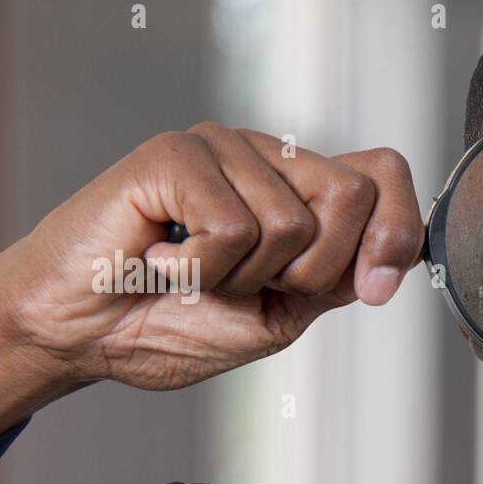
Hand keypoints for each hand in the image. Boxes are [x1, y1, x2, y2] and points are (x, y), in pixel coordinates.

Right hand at [0, 123, 423, 391]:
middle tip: (247, 286)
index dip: (396, 231)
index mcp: (302, 189)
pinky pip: (234, 227)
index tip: (371, 289)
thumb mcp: (282, 314)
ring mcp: (222, 147)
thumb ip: (338, 278)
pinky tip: (159, 260)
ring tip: (193, 273)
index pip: (386, 174)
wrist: (86, 336)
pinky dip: (198, 268)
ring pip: (293, 222)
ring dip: (242, 277)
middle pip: (352, 196)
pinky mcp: (175, 154)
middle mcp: (269, 157)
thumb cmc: (175, 323)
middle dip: (310, 271)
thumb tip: (391, 259)